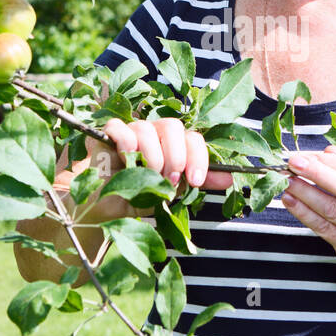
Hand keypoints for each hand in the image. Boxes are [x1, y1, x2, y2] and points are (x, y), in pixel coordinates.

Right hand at [102, 117, 233, 193]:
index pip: (192, 138)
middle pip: (173, 126)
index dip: (198, 157)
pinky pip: (119, 127)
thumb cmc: (139, 197)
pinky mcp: (107, 135)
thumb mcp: (172, 193)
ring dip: (153, 155)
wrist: (105, 208)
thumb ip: (198, 182)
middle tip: (170, 180)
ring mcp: (131, 132)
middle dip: (176, 155)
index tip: (195, 181)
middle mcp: (154, 134)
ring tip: (149, 175)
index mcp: (173, 145)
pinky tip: (127, 157)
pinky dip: (126, 140)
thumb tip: (230, 177)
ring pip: (147, 128)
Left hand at [280, 146, 335, 290]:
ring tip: (287, 181)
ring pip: (331, 208)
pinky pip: (324, 227)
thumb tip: (328, 151)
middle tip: (294, 162)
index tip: (309, 154)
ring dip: (306, 193)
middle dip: (317, 173)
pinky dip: (304, 213)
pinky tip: (290, 201)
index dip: (330, 160)